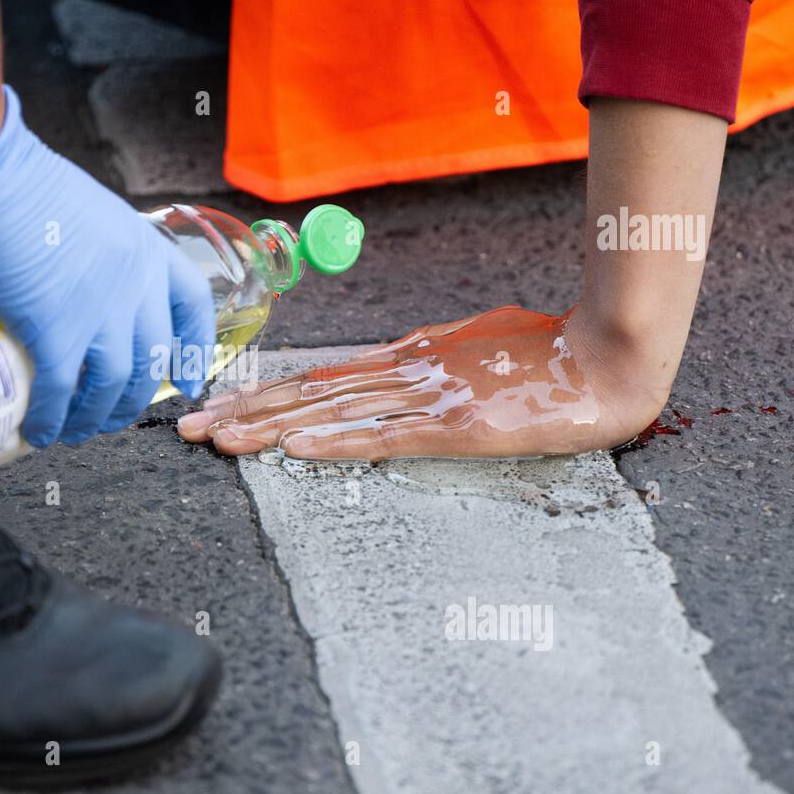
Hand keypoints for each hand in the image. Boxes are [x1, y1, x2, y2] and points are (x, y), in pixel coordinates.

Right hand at [0, 85, 213, 446]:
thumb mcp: (89, 213)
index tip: (187, 378)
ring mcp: (99, 309)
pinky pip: (60, 390)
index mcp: (146, 250)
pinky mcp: (54, 328)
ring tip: (75, 431)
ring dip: (93, 418)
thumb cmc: (22, 181)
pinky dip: (50, 419)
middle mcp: (135, 284)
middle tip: (115, 416)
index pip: (192, 306)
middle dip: (133, 400)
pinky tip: (38, 431)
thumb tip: (80, 288)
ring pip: (111, 385)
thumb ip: (99, 254)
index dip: (194, 349)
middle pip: (150, 360)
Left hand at [178, 305, 659, 459]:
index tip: (218, 407)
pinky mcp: (457, 426)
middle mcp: (405, 370)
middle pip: (308, 394)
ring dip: (269, 430)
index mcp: (409, 354)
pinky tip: (294, 450)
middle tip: (185, 428)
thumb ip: (433, 355)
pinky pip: (385, 437)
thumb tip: (406, 357)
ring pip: (332, 413)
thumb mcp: (476, 343)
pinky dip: (337, 443)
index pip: (320, 378)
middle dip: (242, 413)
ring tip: (216, 442)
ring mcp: (427, 396)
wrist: (608, 352)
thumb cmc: (548, 349)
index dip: (264, 394)